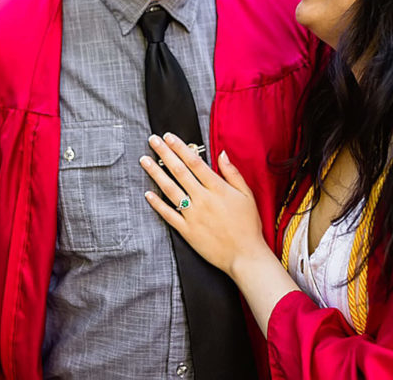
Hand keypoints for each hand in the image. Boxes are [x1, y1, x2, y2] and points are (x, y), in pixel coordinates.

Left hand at [139, 133, 266, 275]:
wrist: (246, 256)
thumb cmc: (248, 226)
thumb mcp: (247, 196)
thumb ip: (232, 173)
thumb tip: (221, 153)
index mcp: (218, 189)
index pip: (195, 162)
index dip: (180, 147)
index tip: (169, 137)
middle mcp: (203, 199)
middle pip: (179, 171)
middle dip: (164, 153)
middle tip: (152, 140)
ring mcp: (193, 215)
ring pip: (170, 189)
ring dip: (155, 173)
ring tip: (144, 160)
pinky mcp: (187, 230)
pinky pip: (168, 214)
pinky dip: (157, 203)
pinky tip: (148, 193)